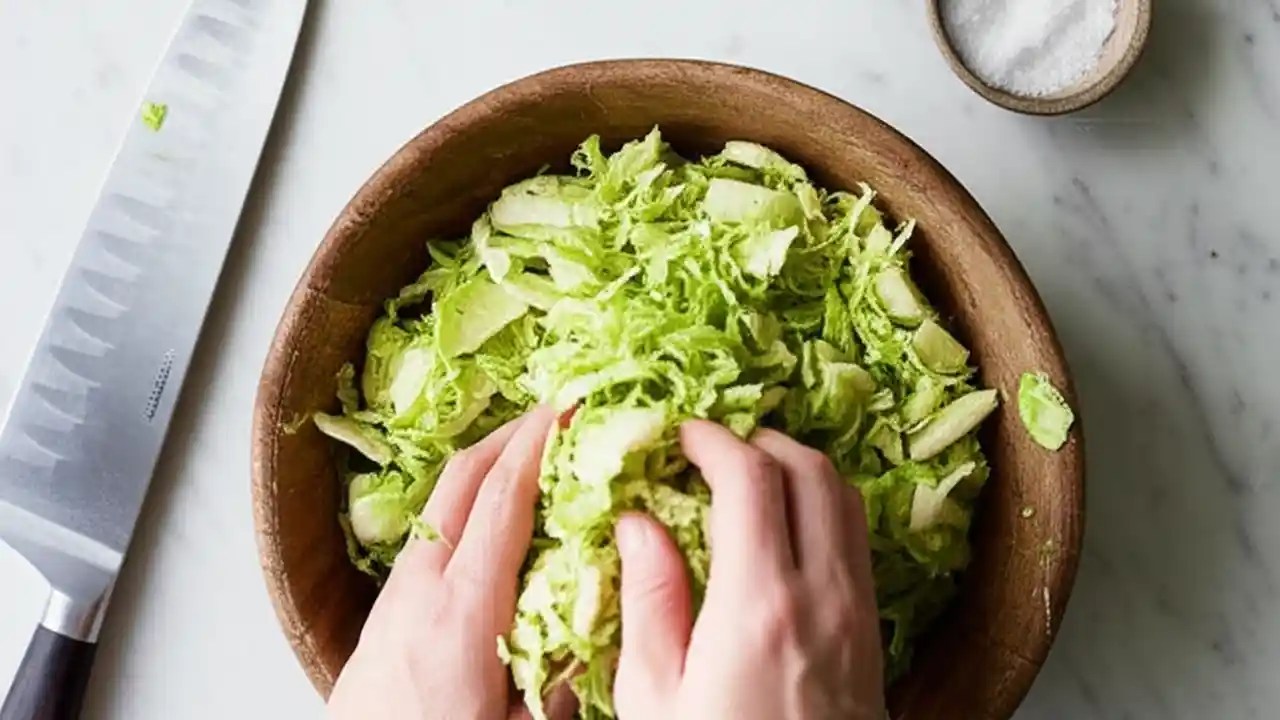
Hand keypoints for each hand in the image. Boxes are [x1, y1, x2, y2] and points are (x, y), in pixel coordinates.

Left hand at [328, 407, 573, 719]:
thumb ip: (561, 673)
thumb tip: (599, 621)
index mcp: (463, 611)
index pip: (502, 501)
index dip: (537, 446)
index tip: (568, 410)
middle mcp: (421, 586)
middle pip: (462, 479)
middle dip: (510, 434)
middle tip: (555, 413)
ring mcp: (395, 593)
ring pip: (442, 501)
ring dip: (486, 467)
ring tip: (531, 456)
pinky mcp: (384, 608)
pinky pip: (430, 531)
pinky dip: (466, 504)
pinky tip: (493, 518)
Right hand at [614, 421, 884, 719]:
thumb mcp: (655, 698)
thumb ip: (649, 598)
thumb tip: (638, 525)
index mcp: (759, 605)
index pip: (750, 476)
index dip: (711, 439)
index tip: (679, 436)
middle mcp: (823, 595)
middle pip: (810, 468)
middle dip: (757, 440)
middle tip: (710, 452)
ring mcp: (858, 611)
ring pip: (843, 497)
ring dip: (795, 469)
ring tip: (744, 482)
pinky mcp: (872, 630)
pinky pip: (855, 538)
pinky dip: (820, 508)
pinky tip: (779, 530)